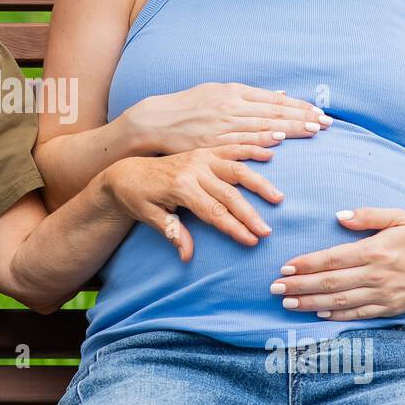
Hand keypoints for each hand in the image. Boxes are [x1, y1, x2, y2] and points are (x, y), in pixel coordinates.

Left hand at [104, 144, 284, 259]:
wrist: (126, 172)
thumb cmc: (138, 198)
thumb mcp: (150, 217)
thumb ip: (172, 232)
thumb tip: (186, 256)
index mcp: (180, 187)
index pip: (213, 211)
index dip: (233, 228)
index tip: (251, 241)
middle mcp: (193, 169)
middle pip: (228, 194)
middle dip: (249, 214)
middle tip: (267, 231)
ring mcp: (200, 158)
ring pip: (236, 169)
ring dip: (259, 182)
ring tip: (278, 197)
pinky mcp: (204, 151)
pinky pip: (231, 148)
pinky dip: (251, 149)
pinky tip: (271, 154)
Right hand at [123, 82, 331, 154]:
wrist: (157, 121)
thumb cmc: (189, 107)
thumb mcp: (218, 92)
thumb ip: (250, 96)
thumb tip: (281, 96)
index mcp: (234, 92)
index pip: (274, 100)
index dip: (299, 106)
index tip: (319, 112)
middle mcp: (230, 106)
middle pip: (273, 112)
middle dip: (302, 117)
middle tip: (326, 122)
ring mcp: (222, 125)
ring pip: (261, 125)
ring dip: (289, 128)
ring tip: (313, 130)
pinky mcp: (212, 142)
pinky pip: (240, 141)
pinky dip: (261, 140)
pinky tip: (278, 141)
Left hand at [271, 208, 404, 319]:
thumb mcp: (400, 216)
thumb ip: (368, 215)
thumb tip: (339, 216)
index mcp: (376, 250)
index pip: (333, 258)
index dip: (307, 264)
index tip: (285, 267)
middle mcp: (377, 275)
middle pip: (330, 283)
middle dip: (299, 286)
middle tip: (275, 288)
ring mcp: (384, 295)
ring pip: (340, 302)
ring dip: (311, 304)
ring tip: (287, 303)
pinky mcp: (390, 309)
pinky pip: (358, 315)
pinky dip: (336, 317)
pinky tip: (317, 315)